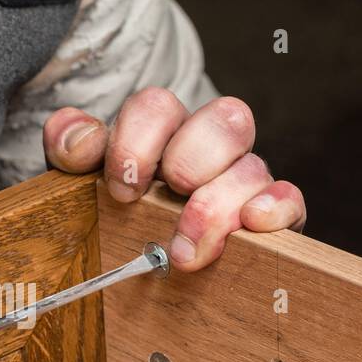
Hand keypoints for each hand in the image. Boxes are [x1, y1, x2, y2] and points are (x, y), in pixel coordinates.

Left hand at [43, 89, 305, 269]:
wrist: (134, 255)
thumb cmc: (114, 211)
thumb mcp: (79, 178)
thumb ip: (71, 149)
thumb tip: (81, 141)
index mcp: (162, 130)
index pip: (158, 107)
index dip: (139, 143)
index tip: (122, 189)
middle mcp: (210, 146)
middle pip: (224, 119)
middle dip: (192, 160)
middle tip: (168, 198)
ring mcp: (243, 179)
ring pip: (253, 166)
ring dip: (219, 207)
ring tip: (188, 252)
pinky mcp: (272, 216)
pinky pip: (290, 199)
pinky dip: (278, 207)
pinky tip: (254, 224)